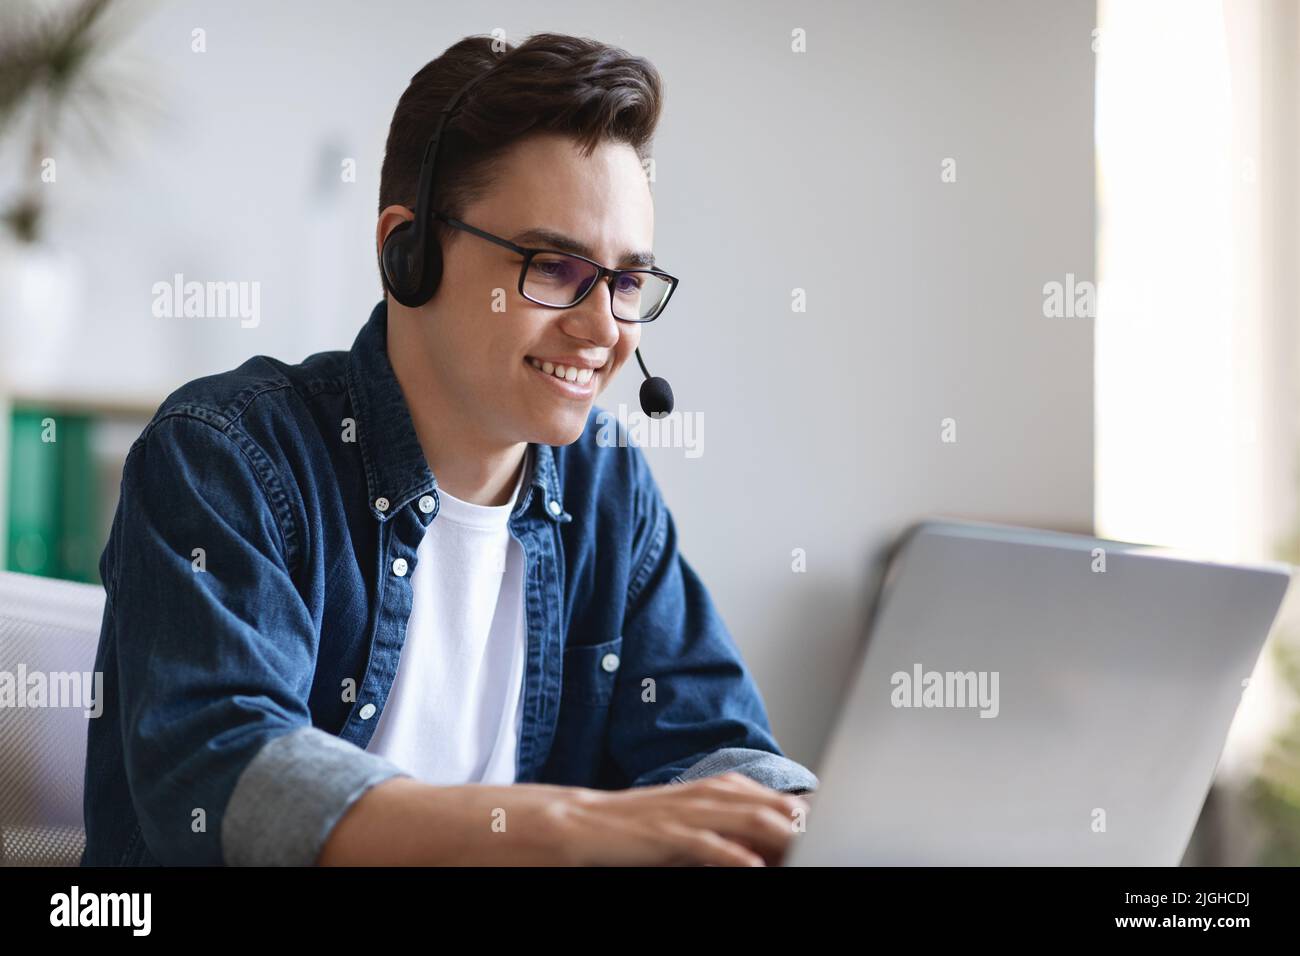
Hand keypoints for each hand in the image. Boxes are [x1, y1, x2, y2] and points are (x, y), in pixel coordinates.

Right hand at [547, 771, 808, 865]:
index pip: (783, 802)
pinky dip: (736, 857)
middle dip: (807, 830)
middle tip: (832, 846)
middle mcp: (713, 793)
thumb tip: (776, 844)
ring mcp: (692, 812)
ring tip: (809, 853)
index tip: (833, 837)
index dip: (811, 821)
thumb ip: (737, 829)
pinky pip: (711, 845)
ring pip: (753, 822)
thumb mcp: (697, 822)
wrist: (584, 822)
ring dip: (785, 838)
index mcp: (724, 788)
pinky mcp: (670, 834)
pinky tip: (755, 868)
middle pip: (777, 809)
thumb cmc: (643, 827)